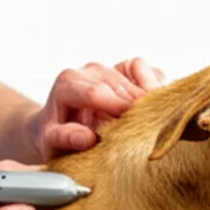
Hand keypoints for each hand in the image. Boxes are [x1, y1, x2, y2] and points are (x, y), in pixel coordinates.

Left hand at [29, 58, 166, 159]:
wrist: (60, 125)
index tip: (135, 125)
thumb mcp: (52, 142)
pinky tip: (156, 106)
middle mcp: (90, 70)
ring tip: (155, 120)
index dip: (117, 108)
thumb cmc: (56, 136)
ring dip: (149, 97)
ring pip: (137, 74)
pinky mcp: (125, 70)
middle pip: (120, 86)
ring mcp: (110, 68)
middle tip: (149, 131)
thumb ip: (66, 139)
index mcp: (68, 83)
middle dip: (136, 107)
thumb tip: (87, 138)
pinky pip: (147, 70)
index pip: (95, 92)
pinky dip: (155, 85)